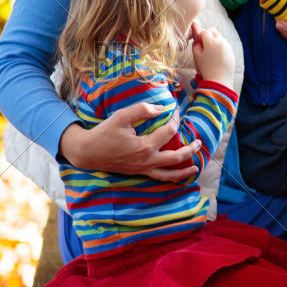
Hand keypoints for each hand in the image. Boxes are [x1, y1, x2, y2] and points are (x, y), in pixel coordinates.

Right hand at [58, 107, 198, 181]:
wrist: (87, 152)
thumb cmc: (103, 133)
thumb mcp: (120, 116)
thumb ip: (141, 110)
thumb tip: (160, 109)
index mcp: (145, 146)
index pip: (169, 131)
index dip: (175, 118)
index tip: (175, 110)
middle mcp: (147, 160)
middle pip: (176, 157)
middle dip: (190, 149)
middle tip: (199, 142)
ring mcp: (143, 169)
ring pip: (169, 174)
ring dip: (183, 172)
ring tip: (195, 168)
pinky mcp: (138, 173)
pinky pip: (158, 177)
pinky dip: (170, 177)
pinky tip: (176, 175)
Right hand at [190, 20, 235, 85]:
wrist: (219, 79)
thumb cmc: (206, 68)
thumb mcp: (197, 56)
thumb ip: (195, 44)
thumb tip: (197, 38)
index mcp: (212, 41)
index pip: (204, 31)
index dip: (200, 36)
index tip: (198, 43)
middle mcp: (221, 41)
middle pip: (213, 31)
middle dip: (207, 35)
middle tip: (204, 45)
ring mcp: (227, 46)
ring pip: (219, 37)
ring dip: (214, 41)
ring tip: (210, 53)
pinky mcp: (231, 51)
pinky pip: (224, 44)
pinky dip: (220, 47)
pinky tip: (216, 56)